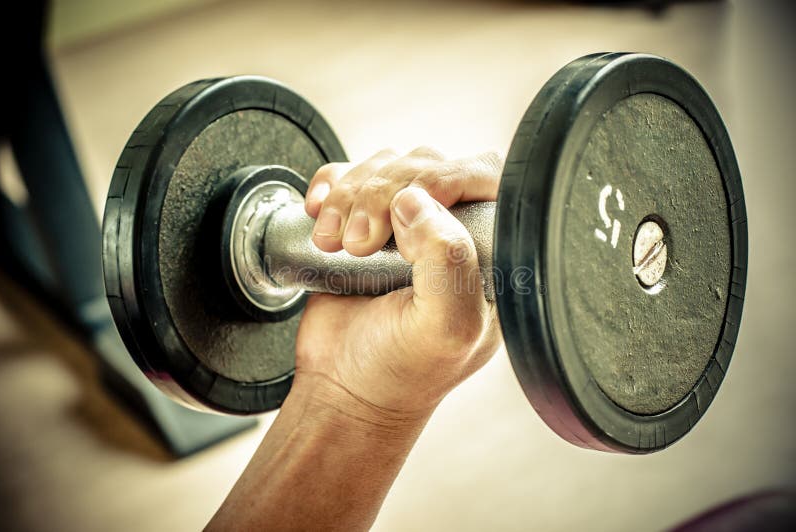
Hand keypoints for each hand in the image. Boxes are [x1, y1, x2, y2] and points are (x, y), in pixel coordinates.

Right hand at [294, 147, 504, 417]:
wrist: (342, 391)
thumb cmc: (400, 373)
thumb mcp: (442, 329)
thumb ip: (448, 264)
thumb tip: (416, 201)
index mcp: (491, 256)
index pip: (484, 179)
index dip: (444, 178)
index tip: (404, 206)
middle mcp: (454, 234)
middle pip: (428, 165)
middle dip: (383, 194)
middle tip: (360, 243)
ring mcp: (408, 225)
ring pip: (386, 165)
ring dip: (350, 196)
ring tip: (335, 244)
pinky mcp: (366, 221)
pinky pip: (350, 175)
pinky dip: (329, 187)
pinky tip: (320, 214)